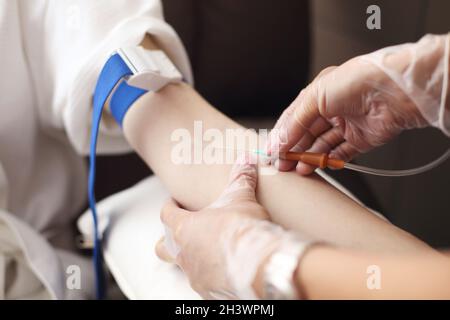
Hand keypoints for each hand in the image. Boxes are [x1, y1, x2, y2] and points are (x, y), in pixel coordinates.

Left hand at [156, 156, 287, 298]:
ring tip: (211, 250)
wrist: (261, 265)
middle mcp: (184, 255)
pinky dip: (212, 275)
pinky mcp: (210, 293)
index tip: (173, 201)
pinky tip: (227, 269)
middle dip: (167, 240)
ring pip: (185, 267)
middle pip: (162, 248)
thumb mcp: (242, 198)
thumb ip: (241, 178)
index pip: (166, 215)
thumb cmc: (244, 229)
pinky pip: (205, 283)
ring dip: (194, 257)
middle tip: (180, 232)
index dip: (169, 206)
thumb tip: (246, 158)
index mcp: (184, 229)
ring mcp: (196, 277)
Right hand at [269, 34, 448, 174]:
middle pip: (306, 135)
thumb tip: (278, 141)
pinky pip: (340, 154)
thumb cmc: (356, 82)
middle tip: (282, 164)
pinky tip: (315, 167)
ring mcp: (346, 125)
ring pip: (321, 146)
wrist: (393, 91)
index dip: (281, 136)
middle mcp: (332, 109)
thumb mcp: (314, 97)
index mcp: (318, 94)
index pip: (294, 119)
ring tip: (297, 169)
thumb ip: (294, 122)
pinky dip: (327, 161)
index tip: (271, 152)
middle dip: (293, 150)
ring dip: (307, 158)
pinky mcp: (361, 139)